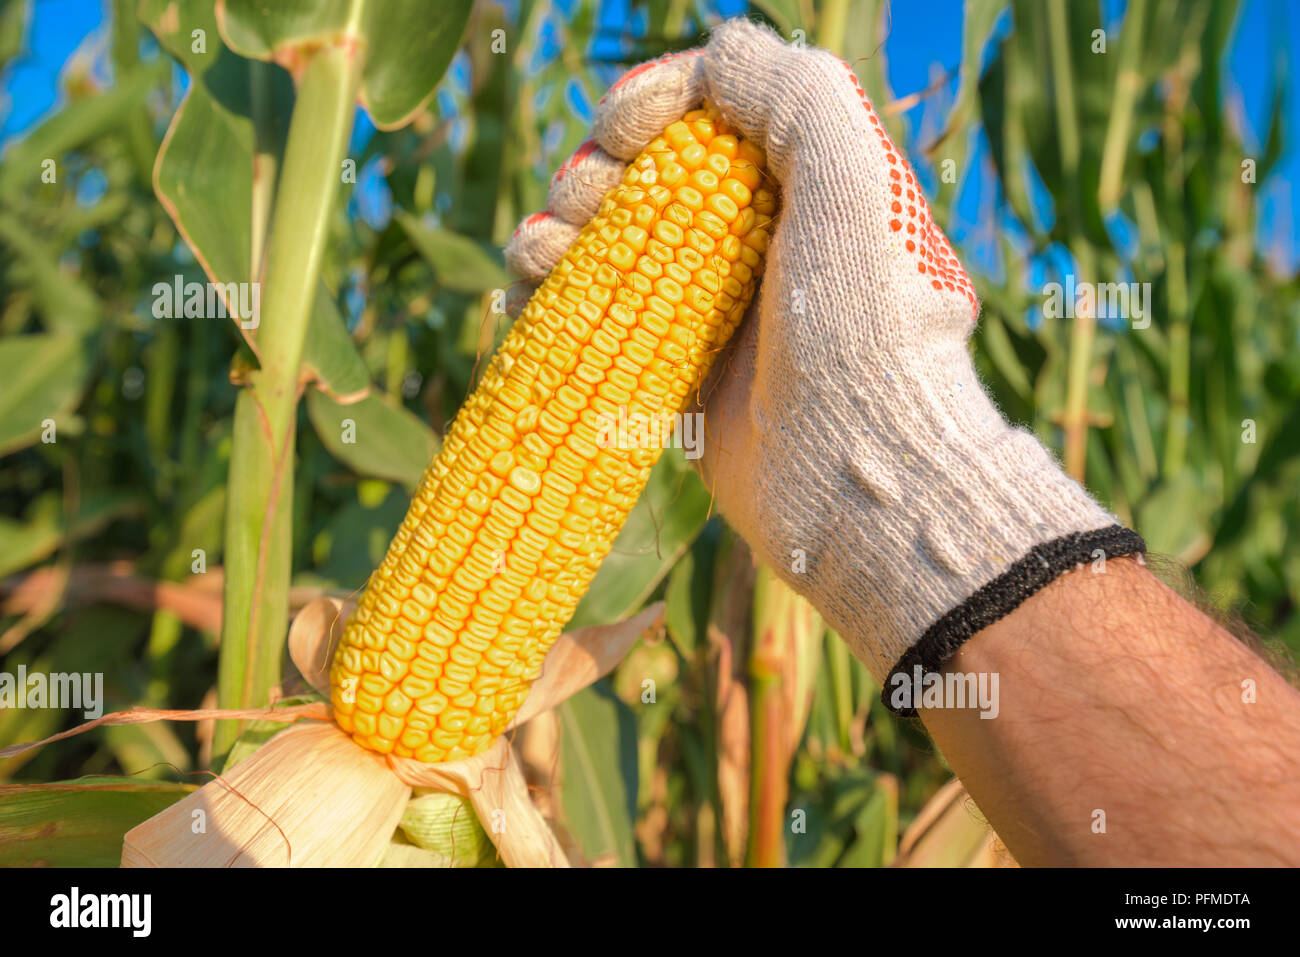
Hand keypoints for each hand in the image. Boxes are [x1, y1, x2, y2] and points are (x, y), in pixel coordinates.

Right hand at [505, 19, 1141, 699]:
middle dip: (598, 168)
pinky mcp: (672, 369)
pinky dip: (551, 293)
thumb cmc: (863, 328)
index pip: (710, 113)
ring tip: (547, 249)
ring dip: (560, 227)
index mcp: (801, 185)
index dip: (655, 101)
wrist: (854, 476)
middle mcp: (754, 239)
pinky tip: (530, 289)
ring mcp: (709, 306)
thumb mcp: (852, 185)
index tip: (626, 125)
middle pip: (646, 172)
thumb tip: (718, 58)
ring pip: (609, 241)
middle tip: (587, 198)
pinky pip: (596, 313)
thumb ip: (796, 94)